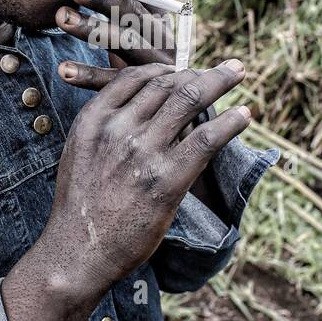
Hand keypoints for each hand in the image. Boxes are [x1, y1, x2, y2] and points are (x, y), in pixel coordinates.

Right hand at [40, 61, 249, 290]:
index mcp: (95, 119)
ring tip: (238, 73)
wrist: (77, 252)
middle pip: (167, 83)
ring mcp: (143, 153)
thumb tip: (133, 111)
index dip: (167, 69)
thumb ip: (103, 127)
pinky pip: (206, 139)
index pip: (137, 77)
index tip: (186, 71)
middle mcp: (119, 129)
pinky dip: (230, 123)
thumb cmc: (81, 206)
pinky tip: (244, 115)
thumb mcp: (77, 152)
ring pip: (189, 100)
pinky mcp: (167, 180)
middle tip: (225, 68)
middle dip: (200, 71)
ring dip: (220, 81)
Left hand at [56, 0, 174, 81]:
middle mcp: (159, 39)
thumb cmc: (149, 50)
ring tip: (62, 17)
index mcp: (159, 19)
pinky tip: (64, 69)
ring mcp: (151, 66)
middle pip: (133, 15)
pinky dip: (87, 76)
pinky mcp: (138, 92)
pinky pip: (110, 82)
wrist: (179, 100)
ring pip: (122, 44)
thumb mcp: (144, 19)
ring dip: (91, 30)